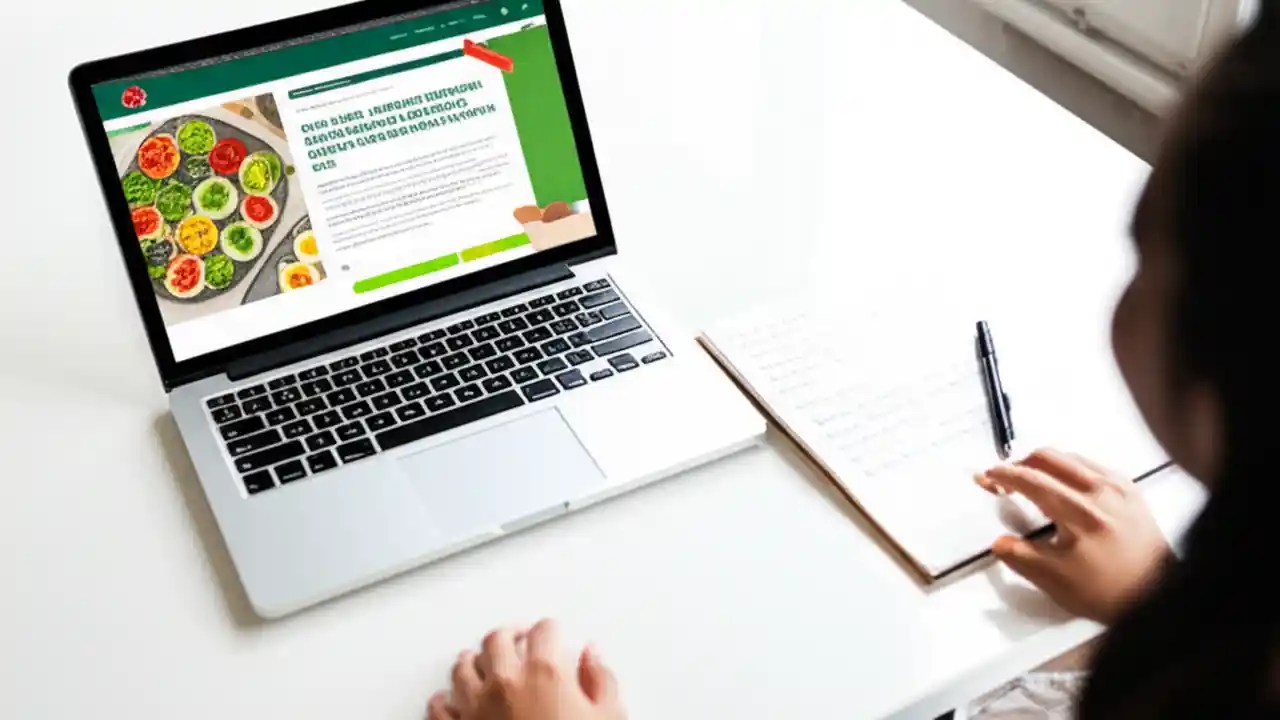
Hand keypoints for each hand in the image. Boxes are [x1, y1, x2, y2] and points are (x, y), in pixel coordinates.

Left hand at [428, 619, 626, 719]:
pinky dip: (442, 700)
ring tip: (482, 658)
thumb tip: (592, 658)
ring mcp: (476, 708)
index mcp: (544, 673)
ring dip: (473, 659)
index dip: (550, 629)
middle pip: (497, 639)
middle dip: (509, 634)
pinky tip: (446, 697)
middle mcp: (505, 683)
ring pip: (463, 667)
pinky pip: (439, 708)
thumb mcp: (608, 717)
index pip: (544, 631)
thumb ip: (600, 680)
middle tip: (519, 636)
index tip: (552, 632)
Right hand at [976, 448, 1171, 623]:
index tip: (988, 476)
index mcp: (1078, 512)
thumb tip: (999, 542)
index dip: (1003, 475)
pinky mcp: (1131, 492)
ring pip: (1071, 458)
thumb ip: (1021, 557)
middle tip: (1005, 477)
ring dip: (1044, 463)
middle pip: (1049, 458)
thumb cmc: (1112, 591)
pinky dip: (1071, 467)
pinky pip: (1093, 466)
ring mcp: (1118, 489)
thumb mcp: (1056, 581)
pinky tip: (1066, 483)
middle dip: (1020, 463)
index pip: (1031, 479)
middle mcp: (1099, 492)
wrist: (1159, 595)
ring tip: (1032, 478)